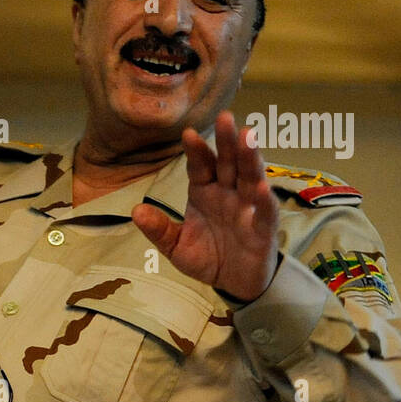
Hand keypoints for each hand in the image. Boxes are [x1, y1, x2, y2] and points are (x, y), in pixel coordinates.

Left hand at [132, 110, 279, 302]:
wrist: (234, 283)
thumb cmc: (208, 257)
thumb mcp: (176, 247)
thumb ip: (159, 230)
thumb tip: (136, 212)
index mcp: (204, 192)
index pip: (200, 167)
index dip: (196, 151)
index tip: (187, 134)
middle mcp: (227, 193)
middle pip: (227, 163)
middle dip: (226, 141)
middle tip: (225, 118)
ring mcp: (247, 207)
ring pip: (249, 177)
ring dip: (249, 157)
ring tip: (248, 136)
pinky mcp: (263, 227)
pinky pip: (264, 210)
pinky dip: (262, 198)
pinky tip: (259, 186)